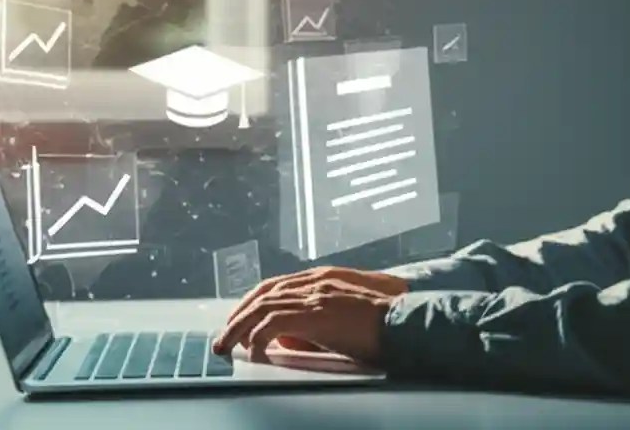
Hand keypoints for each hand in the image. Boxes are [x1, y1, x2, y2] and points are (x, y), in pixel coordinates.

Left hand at [220, 266, 408, 351]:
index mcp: (322, 277)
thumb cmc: (381, 325)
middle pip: (262, 293)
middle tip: (224, 337)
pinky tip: (254, 352)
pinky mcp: (315, 313)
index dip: (251, 303)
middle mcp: (314, 281)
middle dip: (238, 315)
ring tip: (227, 346)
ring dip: (239, 328)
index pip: (274, 286)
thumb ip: (312, 324)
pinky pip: (273, 324)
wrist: (405, 322)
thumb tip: (282, 340)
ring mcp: (315, 295)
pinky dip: (257, 337)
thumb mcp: (341, 319)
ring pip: (262, 307)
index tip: (238, 320)